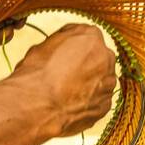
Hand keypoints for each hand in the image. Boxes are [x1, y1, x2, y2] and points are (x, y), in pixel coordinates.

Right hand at [13, 23, 116, 137]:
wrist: (37, 108)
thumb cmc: (37, 76)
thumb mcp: (43, 46)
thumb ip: (63, 40)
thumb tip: (64, 44)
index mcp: (91, 38)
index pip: (86, 36)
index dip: (73, 46)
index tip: (64, 54)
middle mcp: (106, 59)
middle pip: (98, 58)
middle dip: (85, 64)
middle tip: (65, 73)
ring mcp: (108, 84)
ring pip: (100, 80)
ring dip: (88, 83)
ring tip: (66, 91)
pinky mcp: (105, 106)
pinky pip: (98, 100)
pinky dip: (88, 101)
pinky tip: (70, 104)